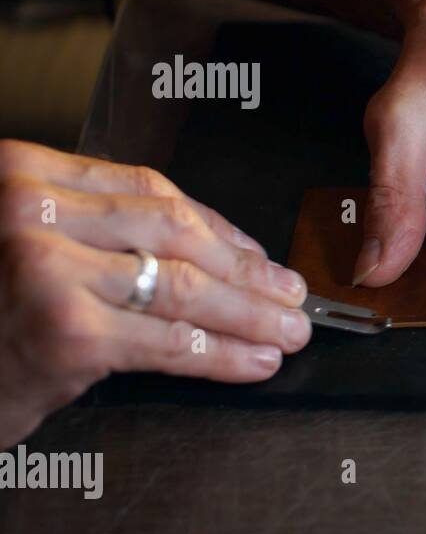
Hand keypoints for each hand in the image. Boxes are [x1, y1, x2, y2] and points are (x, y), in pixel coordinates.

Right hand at [0, 140, 310, 446]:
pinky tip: (254, 361)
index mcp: (24, 173)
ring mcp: (49, 271)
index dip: (219, 226)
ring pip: (184, 287)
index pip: (150, 190)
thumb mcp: (25, 245)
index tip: (259, 253)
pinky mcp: (68, 333)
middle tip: (291, 295)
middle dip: (247, 270)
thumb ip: (97, 231)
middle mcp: (32, 210)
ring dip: (250, 313)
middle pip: (176, 234)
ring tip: (288, 331)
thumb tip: (214, 248)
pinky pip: (169, 342)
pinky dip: (222, 355)